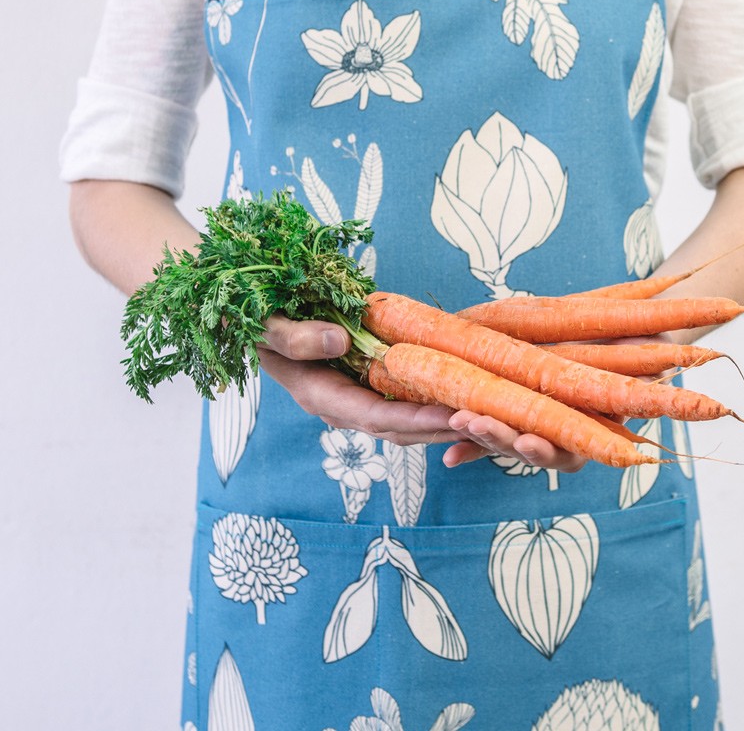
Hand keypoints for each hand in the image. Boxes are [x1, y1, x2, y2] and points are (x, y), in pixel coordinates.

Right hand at [258, 314, 586, 470]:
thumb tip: (341, 340)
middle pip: (402, 429)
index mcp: (320, 395)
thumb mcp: (268, 325)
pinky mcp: (364, 383)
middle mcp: (342, 404)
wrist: (248, 314)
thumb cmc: (255, 317)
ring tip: (493, 416)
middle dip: (446, 429)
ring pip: (408, 419)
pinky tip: (469, 395)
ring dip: (448, 421)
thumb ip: (299, 337)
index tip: (457, 416)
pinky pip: (405, 400)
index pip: (376, 417)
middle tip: (494, 424)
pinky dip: (435, 402)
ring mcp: (354, 396)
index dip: (418, 419)